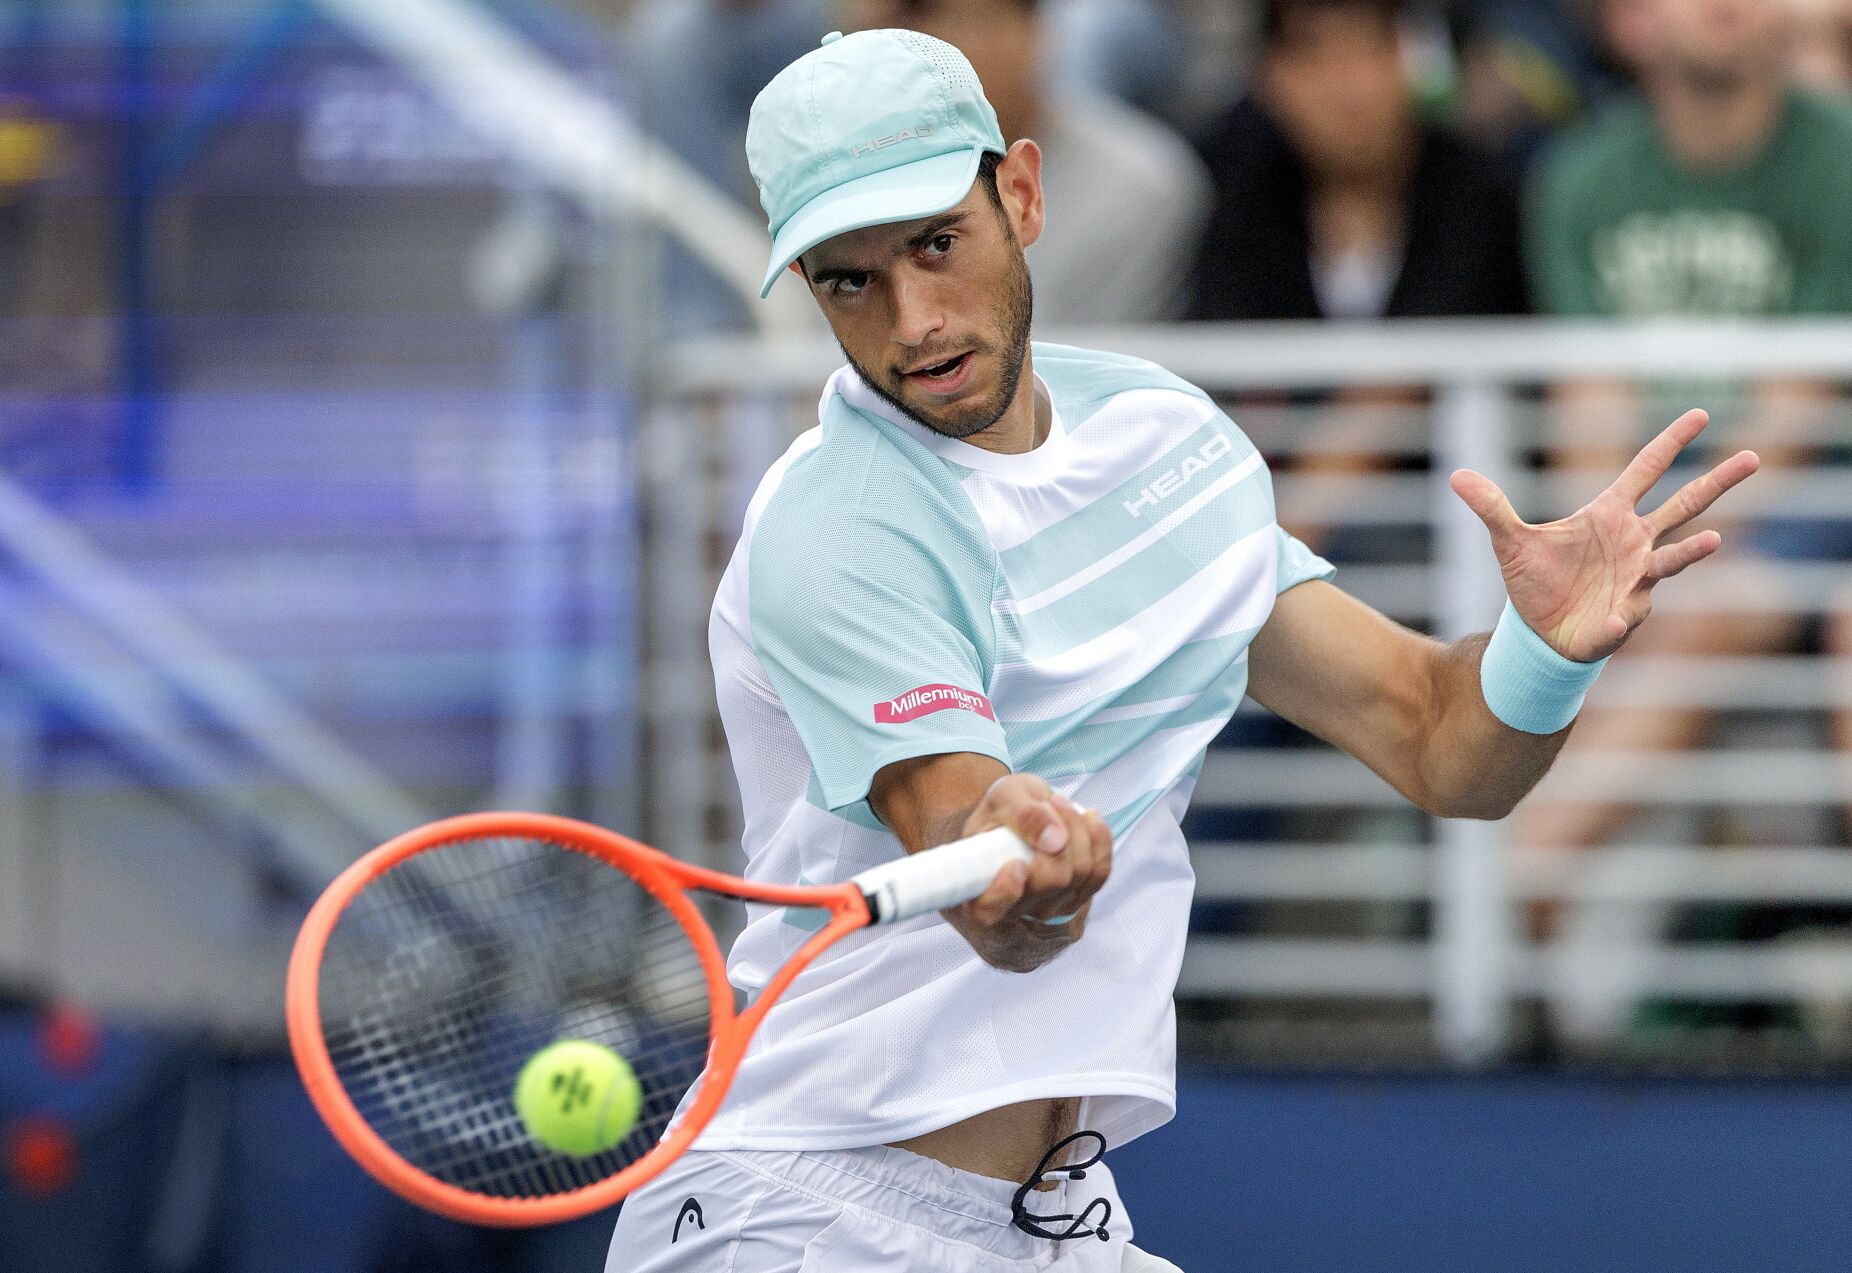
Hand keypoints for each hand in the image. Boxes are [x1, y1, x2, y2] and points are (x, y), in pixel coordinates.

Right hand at [946, 773, 1111, 972]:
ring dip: (1078, 829)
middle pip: (1053, 880)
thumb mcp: (1005, 796)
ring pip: (1081, 873)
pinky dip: (1100, 840)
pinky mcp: (1076, 897)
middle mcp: (1014, 906)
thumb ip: (1022, 814)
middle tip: (1049, 802)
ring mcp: (1047, 906)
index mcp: (979, 886)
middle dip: (1062, 831)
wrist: (1022, 812)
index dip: (1004, 893)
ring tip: (1059, 804)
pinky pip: (1100, 873)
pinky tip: (1089, 818)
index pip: (989, 909)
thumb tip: (1054, 841)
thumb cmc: (1004, 808)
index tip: (1015, 864)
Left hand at [1450, 409, 1759, 661]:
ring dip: (1691, 552)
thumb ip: (1490, 507)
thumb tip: (1456, 475)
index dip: (1670, 443)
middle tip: (1754, 456)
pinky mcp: (1624, 615)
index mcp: (1609, 515)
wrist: (1538, 633)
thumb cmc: (1535, 582)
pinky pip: (1625, 615)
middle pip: (1683, 506)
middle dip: (1717, 483)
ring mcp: (1636, 579)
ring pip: (1672, 561)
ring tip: (1712, 540)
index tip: (1700, 414)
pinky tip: (1615, 617)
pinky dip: (1620, 618)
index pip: (1645, 471)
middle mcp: (1633, 543)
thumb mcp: (1508, 541)